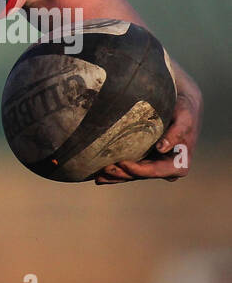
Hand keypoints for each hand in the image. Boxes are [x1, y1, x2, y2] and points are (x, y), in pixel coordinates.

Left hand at [96, 66, 201, 183]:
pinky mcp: (144, 162)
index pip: (155, 171)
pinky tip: (99, 175)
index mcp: (179, 164)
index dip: (137, 170)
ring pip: (132, 175)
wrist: (179, 106)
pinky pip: (128, 170)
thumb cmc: (183, 110)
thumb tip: (162, 148)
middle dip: (121, 174)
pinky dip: (115, 173)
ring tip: (98, 176)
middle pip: (140, 175)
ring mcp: (154, 166)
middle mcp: (166, 169)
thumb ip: (177, 132)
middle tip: (103, 169)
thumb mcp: (184, 117)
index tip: (121, 163)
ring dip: (115, 176)